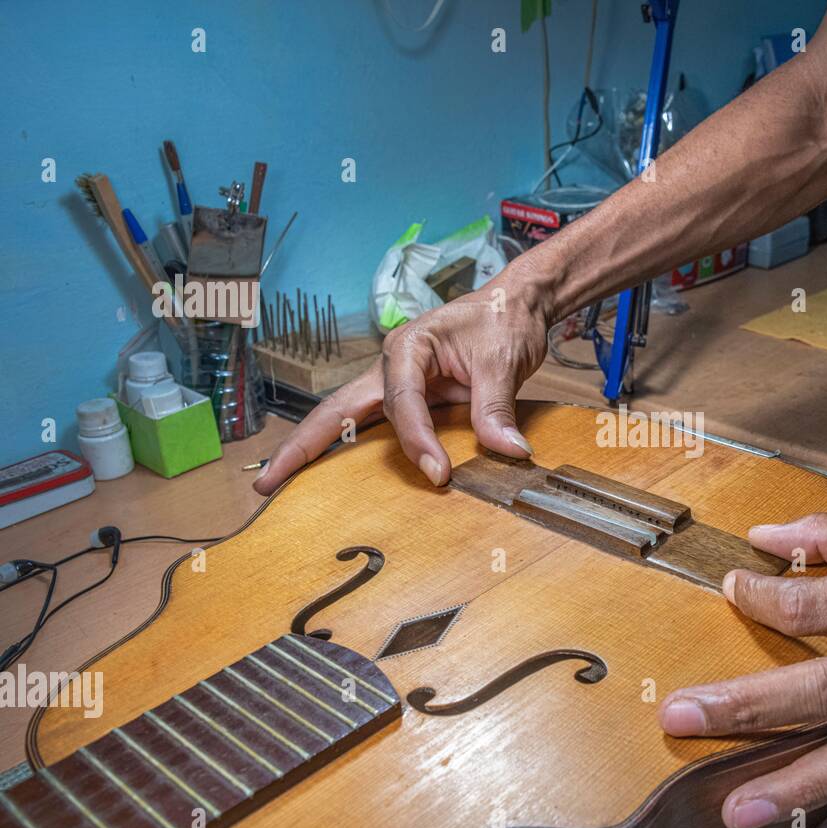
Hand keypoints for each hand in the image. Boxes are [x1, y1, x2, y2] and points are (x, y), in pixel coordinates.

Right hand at [253, 275, 549, 494]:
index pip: (403, 401)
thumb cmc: (504, 319)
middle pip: (338, 409)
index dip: (418, 441)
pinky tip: (325, 475)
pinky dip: (348, 450)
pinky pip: (374, 427)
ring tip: (276, 482)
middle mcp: (392, 365)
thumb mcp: (504, 361)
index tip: (438, 473)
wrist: (515, 305)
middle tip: (267, 481)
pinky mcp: (409, 398)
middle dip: (302, 445)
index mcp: (409, 346)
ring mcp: (394, 382)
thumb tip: (509, 451)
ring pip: (346, 419)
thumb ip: (498, 408)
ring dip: (313, 449)